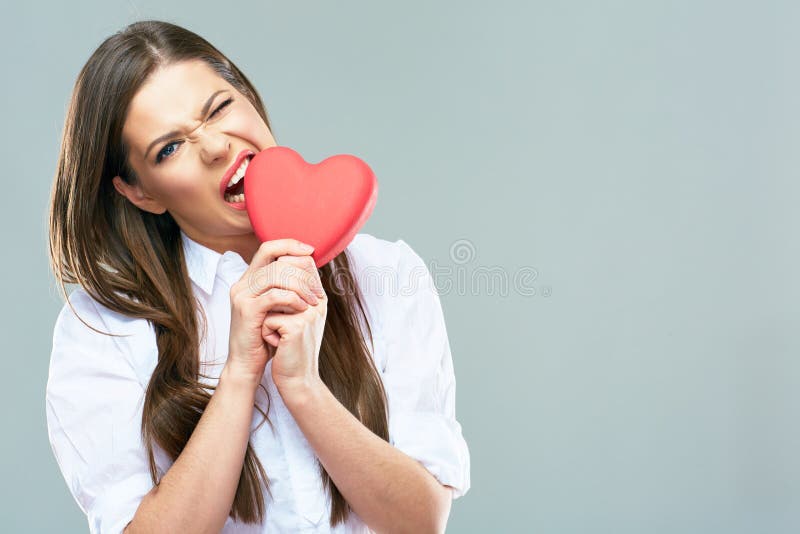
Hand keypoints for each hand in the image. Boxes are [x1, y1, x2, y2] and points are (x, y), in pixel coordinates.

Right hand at [226, 239, 322, 387]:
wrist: (247, 363)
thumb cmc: (265, 336)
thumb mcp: (277, 307)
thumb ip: (286, 286)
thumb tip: (309, 266)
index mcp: (249, 279)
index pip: (268, 248)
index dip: (290, 245)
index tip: (311, 251)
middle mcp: (242, 283)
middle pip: (275, 258)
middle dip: (301, 269)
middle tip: (317, 287)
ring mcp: (242, 296)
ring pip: (276, 274)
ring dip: (301, 285)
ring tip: (313, 300)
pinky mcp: (247, 310)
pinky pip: (274, 295)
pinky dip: (293, 299)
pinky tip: (302, 308)